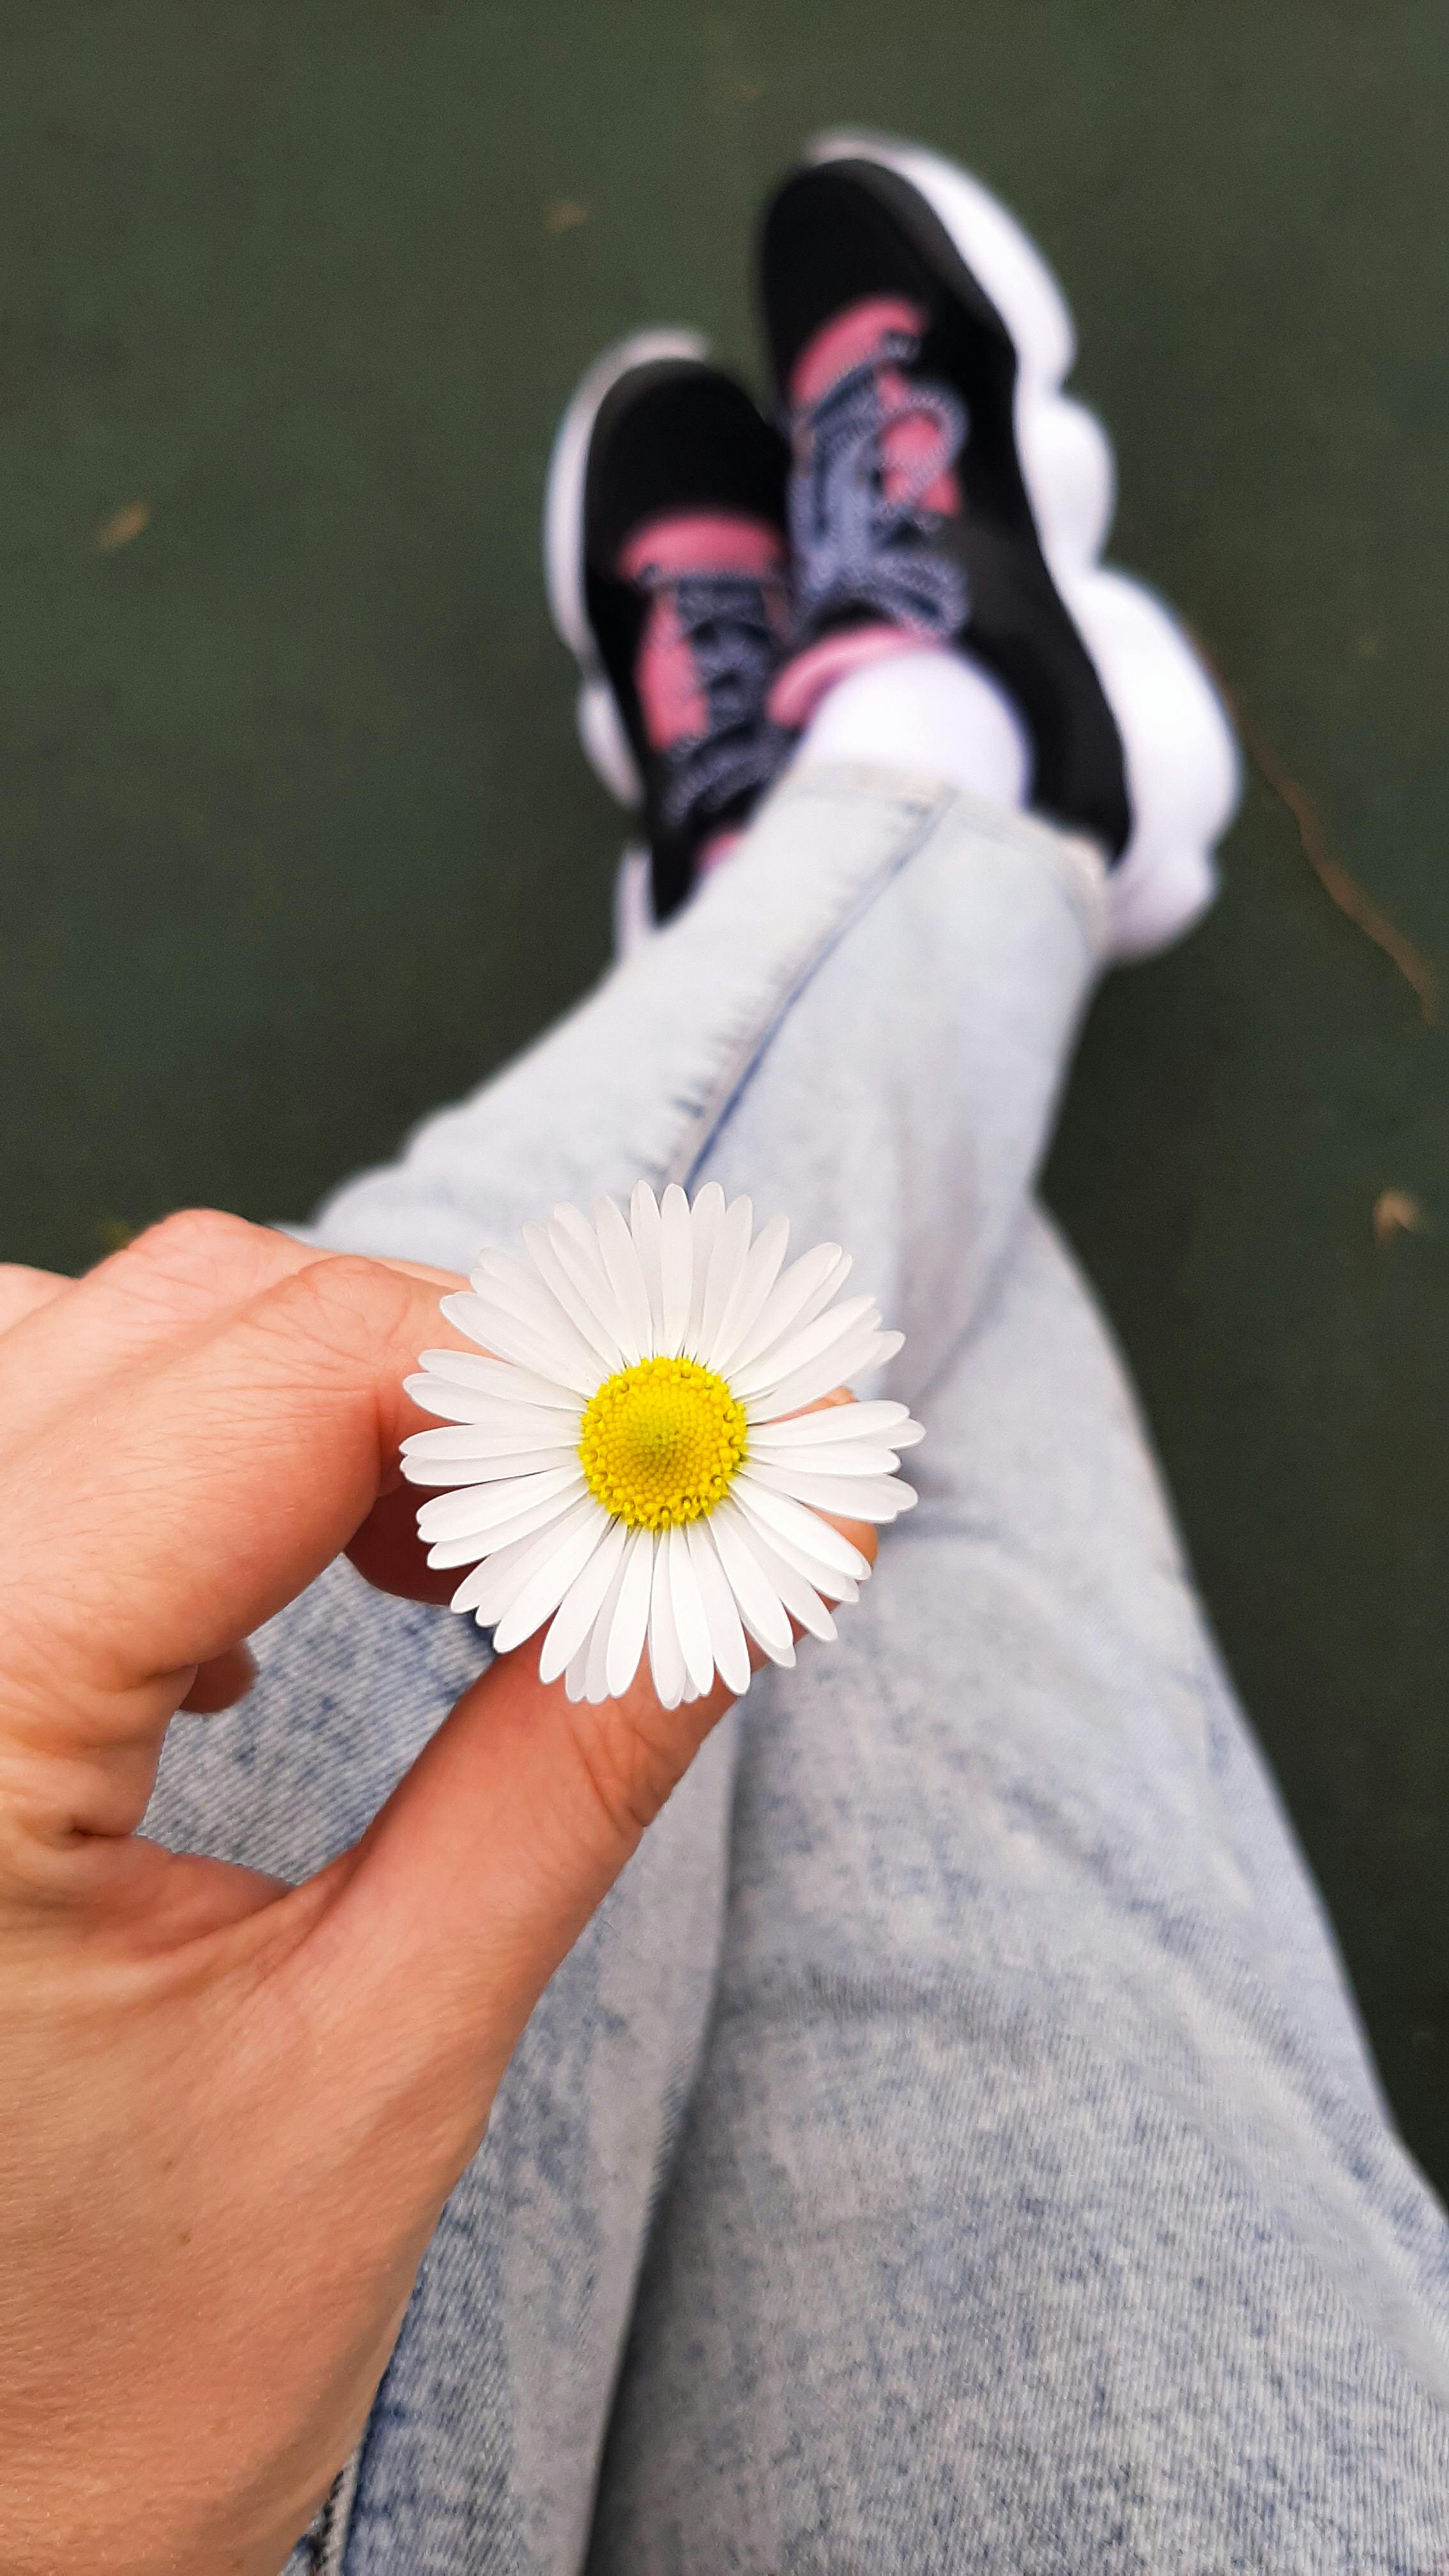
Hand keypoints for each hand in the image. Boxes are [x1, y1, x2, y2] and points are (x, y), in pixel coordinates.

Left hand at [0, 1212, 874, 2575]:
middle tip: (609, 1502)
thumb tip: (748, 1553)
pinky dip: (169, 1458)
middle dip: (440, 1378)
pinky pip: (7, 1439)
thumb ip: (568, 1769)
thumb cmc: (94, 2396)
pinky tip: (256, 1614)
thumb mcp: (380, 2067)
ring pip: (78, 1338)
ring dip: (297, 1400)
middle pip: (180, 1319)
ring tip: (433, 1559)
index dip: (527, 1374)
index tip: (705, 1423)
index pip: (274, 1384)